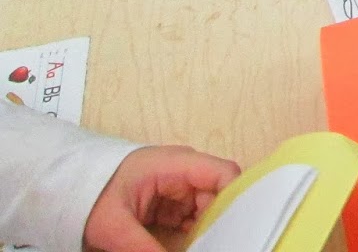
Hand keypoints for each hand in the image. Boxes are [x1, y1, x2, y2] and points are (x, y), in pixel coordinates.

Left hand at [83, 144, 240, 251]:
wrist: (70, 188)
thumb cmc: (92, 197)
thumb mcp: (113, 227)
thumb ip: (144, 249)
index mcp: (176, 164)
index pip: (223, 174)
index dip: (237, 198)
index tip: (237, 229)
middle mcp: (185, 171)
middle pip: (220, 194)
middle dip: (221, 222)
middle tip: (217, 245)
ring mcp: (180, 186)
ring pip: (210, 208)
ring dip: (208, 230)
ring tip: (204, 246)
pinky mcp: (173, 201)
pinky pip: (195, 217)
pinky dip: (196, 233)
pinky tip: (193, 246)